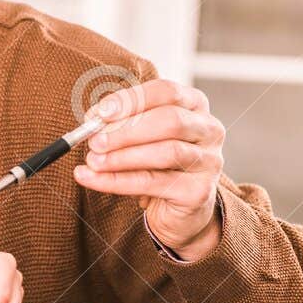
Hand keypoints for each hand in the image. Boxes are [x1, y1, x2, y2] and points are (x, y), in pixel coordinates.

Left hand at [75, 79, 225, 261]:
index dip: (131, 100)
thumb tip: (93, 120)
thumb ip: (122, 124)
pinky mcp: (198, 191)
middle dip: (126, 130)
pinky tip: (94, 178)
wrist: (178, 210)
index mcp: (195, 105)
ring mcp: (208, 161)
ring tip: (93, 161)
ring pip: (166, 152)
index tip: (100, 113)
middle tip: (94, 140)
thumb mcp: (141, 137)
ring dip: (122, 156)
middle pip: (170, 120)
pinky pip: (154, 183)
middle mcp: (209, 130)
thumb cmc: (157, 165)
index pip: (166, 92)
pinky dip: (118, 181)